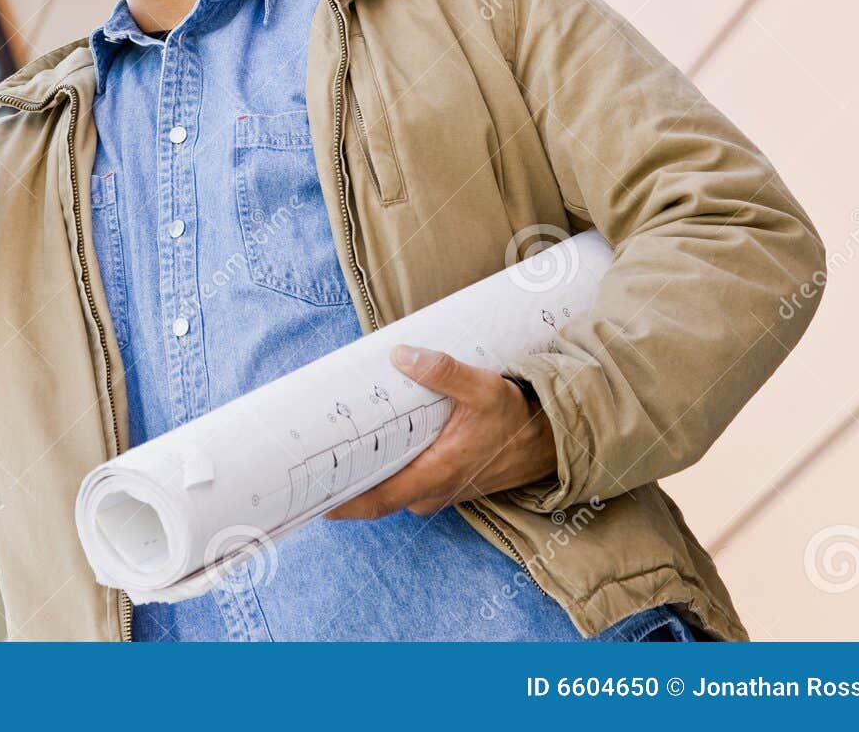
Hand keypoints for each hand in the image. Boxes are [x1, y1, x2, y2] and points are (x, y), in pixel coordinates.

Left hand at [324, 345, 557, 519]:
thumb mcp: (483, 388)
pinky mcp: (445, 483)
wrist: (549, 440)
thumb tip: (400, 355)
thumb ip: (443, 372)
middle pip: (376, 495)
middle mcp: (434, 491)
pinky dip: (386, 470)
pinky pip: (406, 483)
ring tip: (331, 450)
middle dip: (344, 481)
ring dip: (365, 474)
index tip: (309, 495)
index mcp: (437, 473)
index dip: (341, 502)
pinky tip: (371, 447)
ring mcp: (440, 491)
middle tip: (309, 461)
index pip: (377, 500)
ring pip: (391, 489)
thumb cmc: (515, 418)